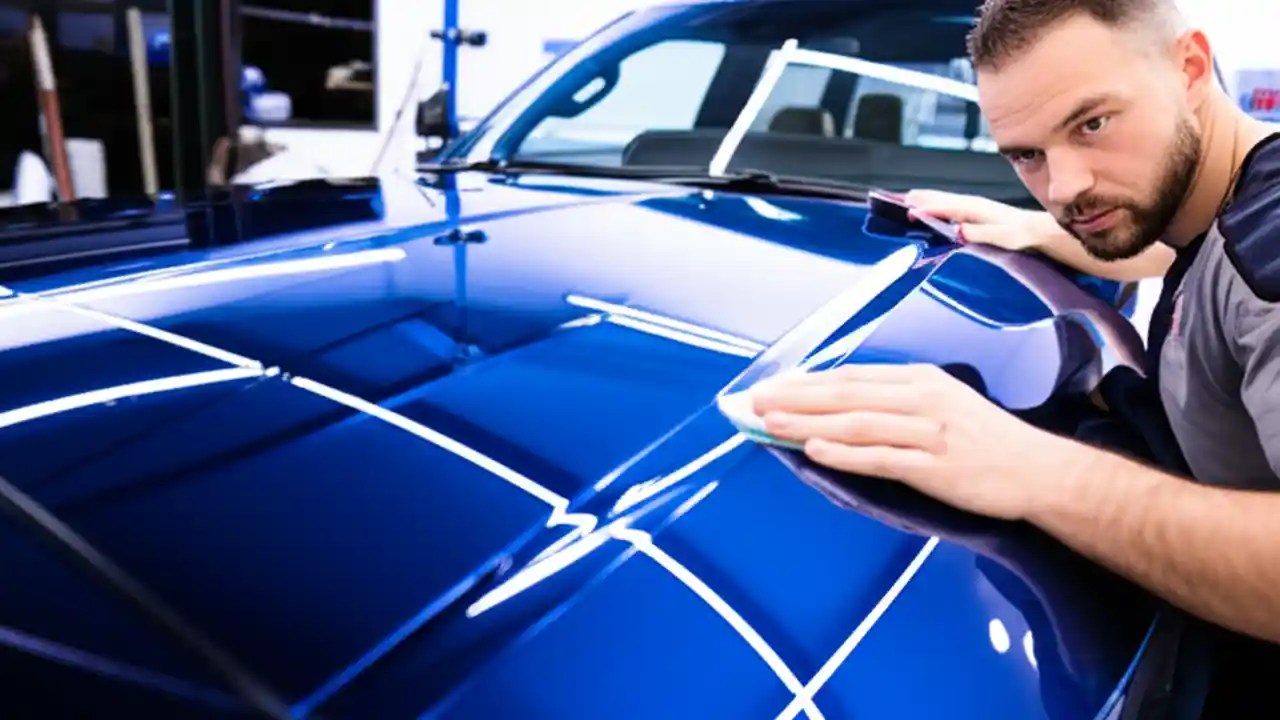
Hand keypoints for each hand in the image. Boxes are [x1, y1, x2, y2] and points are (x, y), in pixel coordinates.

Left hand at [750, 363, 1082, 521]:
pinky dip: (846, 453)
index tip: (769, 387)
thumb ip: (893, 401)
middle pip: (845, 394)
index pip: (850, 377)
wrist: (1037, 470)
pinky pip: (882, 458)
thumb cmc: (984, 439)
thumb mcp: (939, 403)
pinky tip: (816, 449)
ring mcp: (928, 433)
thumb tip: (837, 405)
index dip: (805, 382)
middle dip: (794, 398)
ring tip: (769, 422)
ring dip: (808, 422)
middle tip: (752, 402)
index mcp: (919, 379)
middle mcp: (921, 399)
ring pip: (857, 422)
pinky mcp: (936, 468)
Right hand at [903, 189, 1051, 251]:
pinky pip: (948, 205)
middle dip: (919, 198)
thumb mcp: (1002, 237)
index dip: (926, 209)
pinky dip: (935, 204)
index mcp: (974, 208)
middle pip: (940, 198)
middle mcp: (971, 203)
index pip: (944, 207)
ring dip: (924, 199)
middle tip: (896, 199)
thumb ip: (979, 233)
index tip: (907, 211)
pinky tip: (930, 208)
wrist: (1038, 229)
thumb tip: (956, 231)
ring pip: (943, 200)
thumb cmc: (1021, 234)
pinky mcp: (974, 211)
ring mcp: (973, 206)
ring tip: (906, 199)